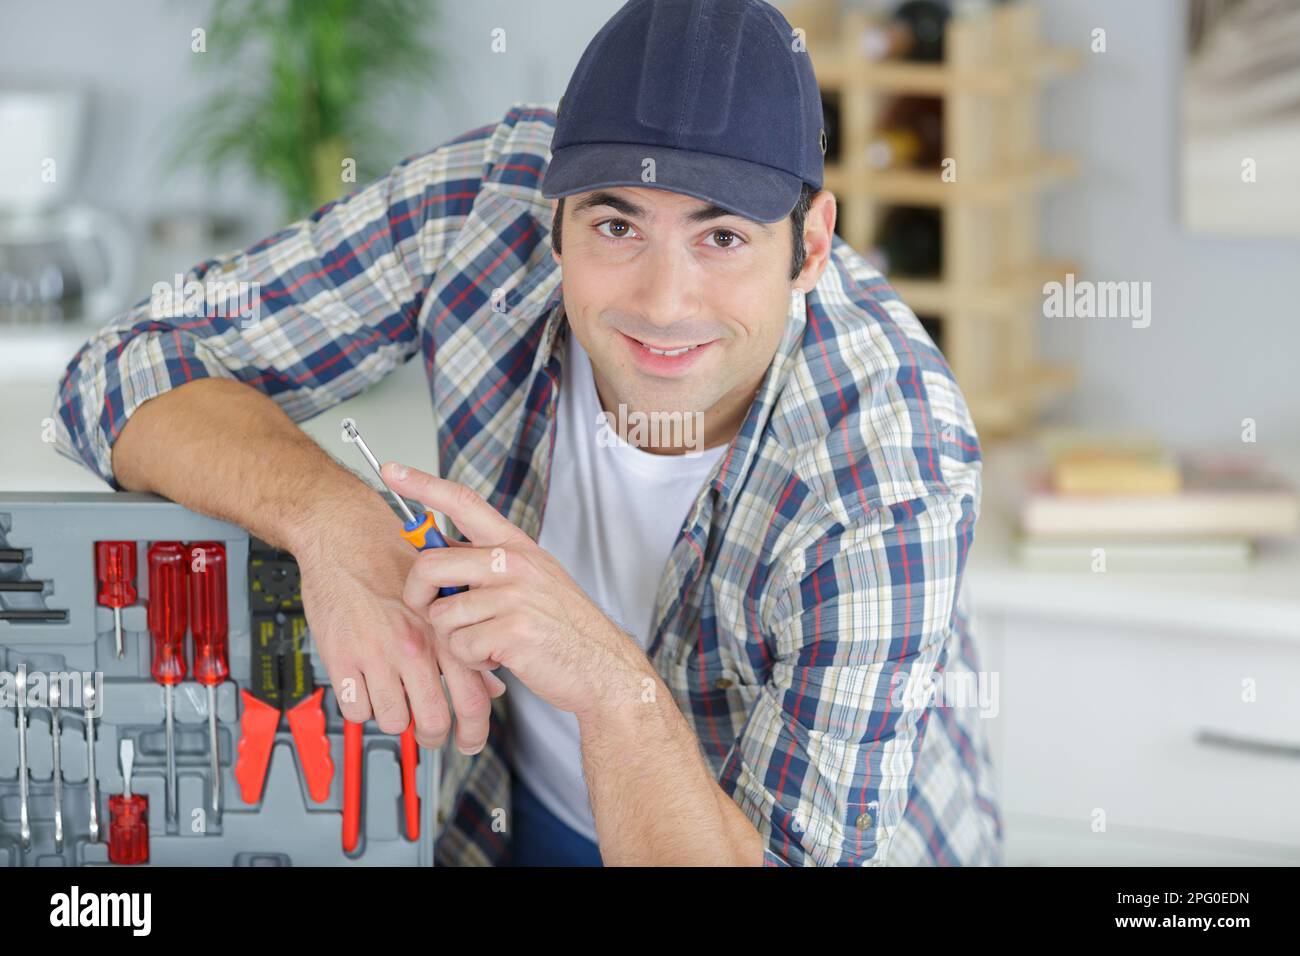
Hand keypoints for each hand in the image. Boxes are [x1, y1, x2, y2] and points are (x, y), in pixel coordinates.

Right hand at [289, 486, 505, 751]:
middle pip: (432, 720)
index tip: (470, 742)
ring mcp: (377, 655)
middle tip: (426, 734)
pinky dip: (360, 707)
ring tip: (391, 699)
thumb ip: (466, 643)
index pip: (473, 698)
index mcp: (444, 632)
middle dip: (431, 735)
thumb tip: (492, 686)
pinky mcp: (342, 657)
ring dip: (392, 717)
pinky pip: (355, 709)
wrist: (344, 534)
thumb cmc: (392, 559)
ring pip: (392, 719)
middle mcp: (414, 647)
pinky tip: (363, 688)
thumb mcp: (442, 596)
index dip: (474, 731)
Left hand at [383, 462, 651, 720]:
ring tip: (488, 642)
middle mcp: (514, 563)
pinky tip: (499, 659)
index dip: (423, 485)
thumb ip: (488, 565)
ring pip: (441, 615)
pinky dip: (472, 662)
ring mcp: (514, 596)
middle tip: (433, 612)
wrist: (603, 668)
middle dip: (417, 596)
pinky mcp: (512, 631)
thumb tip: (435, 555)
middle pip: (429, 564)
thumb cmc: (563, 628)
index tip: (392, 470)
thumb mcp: (533, 580)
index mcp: (516, 546)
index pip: (464, 502)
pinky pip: (459, 647)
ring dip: (455, 640)